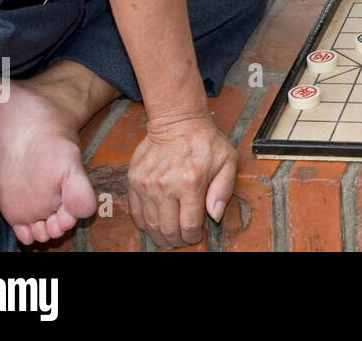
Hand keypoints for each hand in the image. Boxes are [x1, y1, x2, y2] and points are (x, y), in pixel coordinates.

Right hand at [127, 112, 235, 248]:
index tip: (196, 236)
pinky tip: (153, 224)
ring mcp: (147, 184)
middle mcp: (166, 186)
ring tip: (169, 236)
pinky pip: (135, 212)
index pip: (189, 224)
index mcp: (191, 183)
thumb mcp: (227, 161)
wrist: (177, 121)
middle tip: (182, 240)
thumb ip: (223, 190)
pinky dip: (144, 223)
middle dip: (176, 240)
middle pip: (167, 229)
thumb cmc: (205, 141)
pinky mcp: (134, 180)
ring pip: (150, 224)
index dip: (193, 236)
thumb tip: (215, 215)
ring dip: (159, 235)